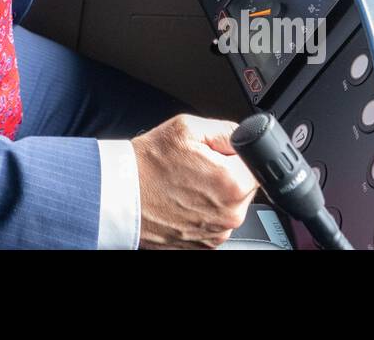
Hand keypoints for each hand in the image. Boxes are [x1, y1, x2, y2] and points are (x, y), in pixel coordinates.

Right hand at [132, 114, 258, 248]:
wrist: (119, 196)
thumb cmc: (147, 163)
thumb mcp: (186, 127)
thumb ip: (226, 130)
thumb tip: (245, 138)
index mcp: (231, 183)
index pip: (255, 165)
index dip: (234, 155)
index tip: (215, 155)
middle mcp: (230, 215)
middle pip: (244, 188)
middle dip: (225, 175)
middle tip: (194, 167)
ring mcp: (216, 235)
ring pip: (228, 207)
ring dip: (214, 196)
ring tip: (184, 185)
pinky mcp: (203, 247)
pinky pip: (213, 224)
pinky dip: (202, 213)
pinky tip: (181, 202)